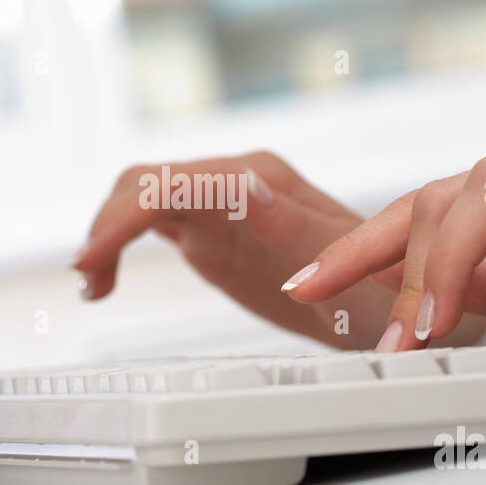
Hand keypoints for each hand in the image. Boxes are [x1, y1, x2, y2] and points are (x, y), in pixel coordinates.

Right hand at [73, 151, 401, 346]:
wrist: (399, 302)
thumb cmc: (384, 287)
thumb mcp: (348, 265)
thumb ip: (293, 223)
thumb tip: (241, 185)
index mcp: (261, 182)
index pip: (170, 184)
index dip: (122, 219)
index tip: (91, 262)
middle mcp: (237, 182)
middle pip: (144, 183)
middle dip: (105, 225)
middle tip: (86, 280)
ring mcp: (223, 203)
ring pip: (140, 197)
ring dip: (106, 233)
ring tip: (91, 285)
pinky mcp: (214, 227)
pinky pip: (152, 221)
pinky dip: (119, 245)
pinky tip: (105, 282)